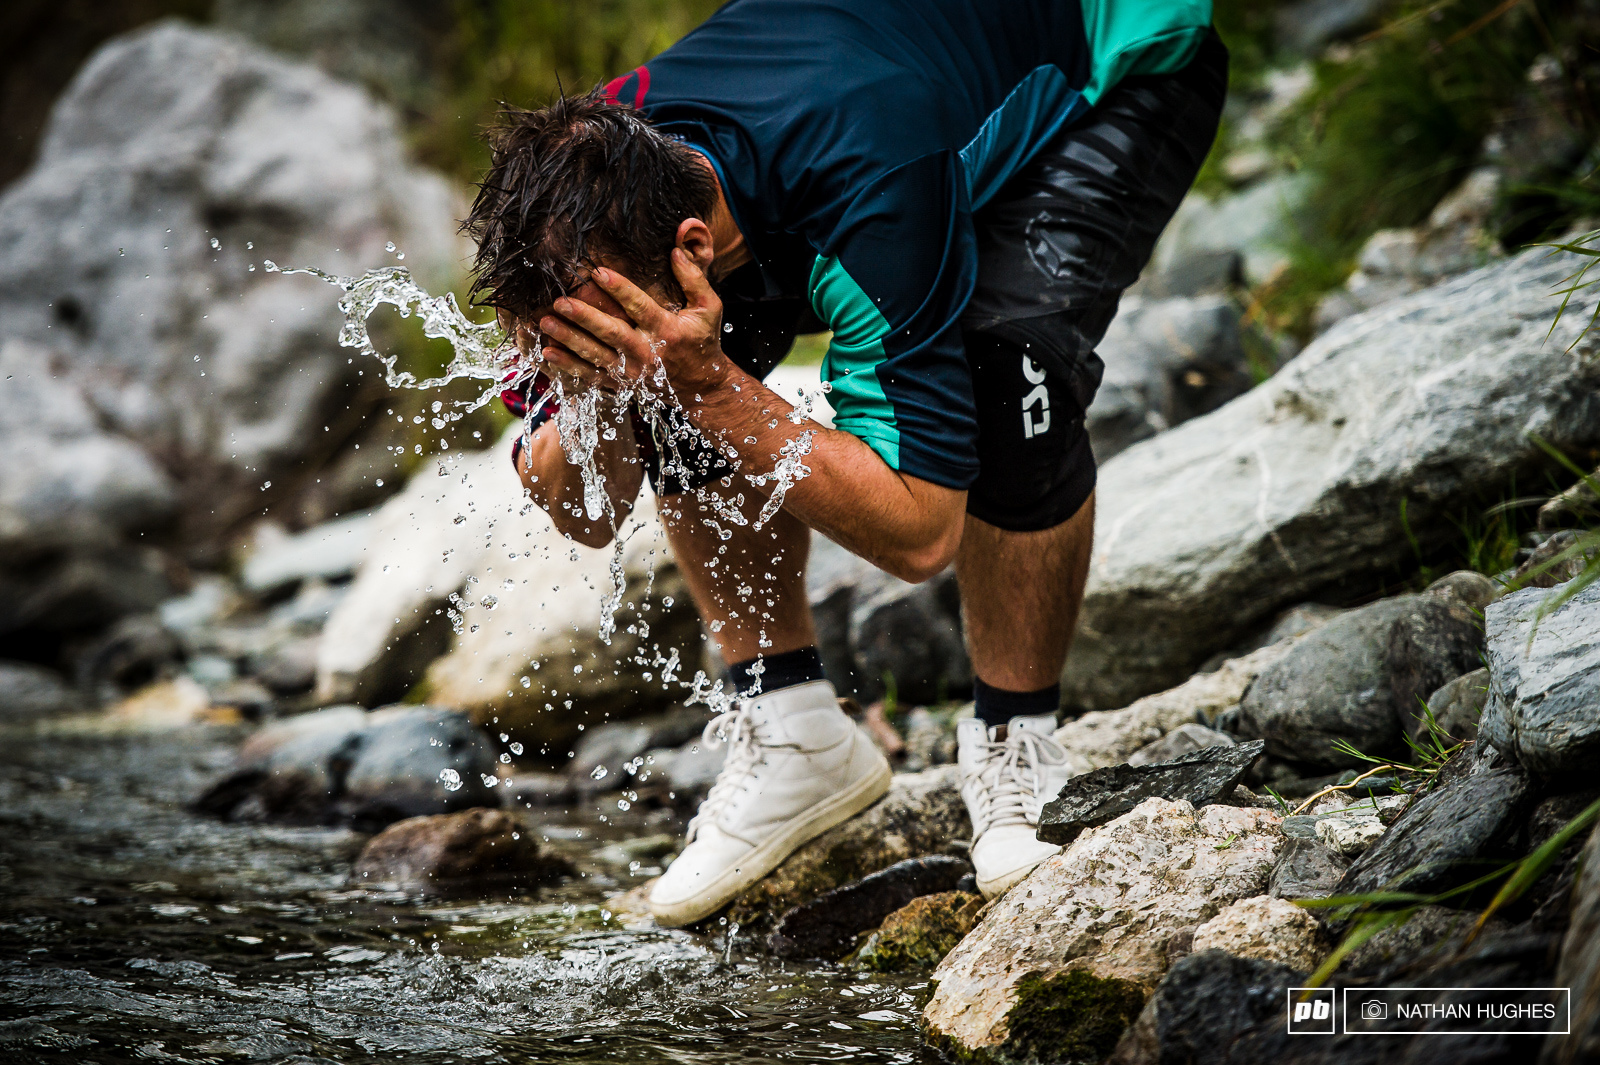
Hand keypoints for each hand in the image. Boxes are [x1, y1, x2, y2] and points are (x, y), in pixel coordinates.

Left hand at [537, 248, 730, 401]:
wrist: (701, 387)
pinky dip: (568, 366)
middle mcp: (648, 353)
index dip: (619, 289)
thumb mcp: (709, 309)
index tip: (597, 272)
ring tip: (546, 322)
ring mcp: (633, 372)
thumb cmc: (703, 340)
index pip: (640, 307)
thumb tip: (676, 251)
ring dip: (570, 340)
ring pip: (596, 356)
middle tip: (560, 302)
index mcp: (668, 331)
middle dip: (585, 317)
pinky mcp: (622, 385)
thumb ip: (694, 279)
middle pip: (612, 334)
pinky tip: (547, 352)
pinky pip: (591, 377)